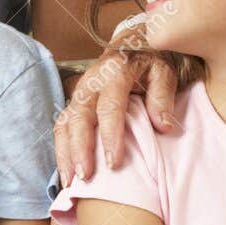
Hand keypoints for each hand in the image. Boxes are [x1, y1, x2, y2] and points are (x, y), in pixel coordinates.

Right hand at [52, 47, 177, 185]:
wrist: (134, 44)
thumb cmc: (151, 62)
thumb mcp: (164, 72)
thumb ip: (163, 96)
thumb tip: (163, 126)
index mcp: (115, 72)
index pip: (109, 106)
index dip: (110, 136)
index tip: (113, 163)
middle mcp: (91, 81)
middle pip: (80, 116)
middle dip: (80, 148)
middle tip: (85, 176)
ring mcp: (79, 92)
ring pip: (65, 122)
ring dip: (65, 152)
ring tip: (70, 181)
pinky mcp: (74, 102)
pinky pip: (62, 126)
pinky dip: (61, 150)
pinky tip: (66, 172)